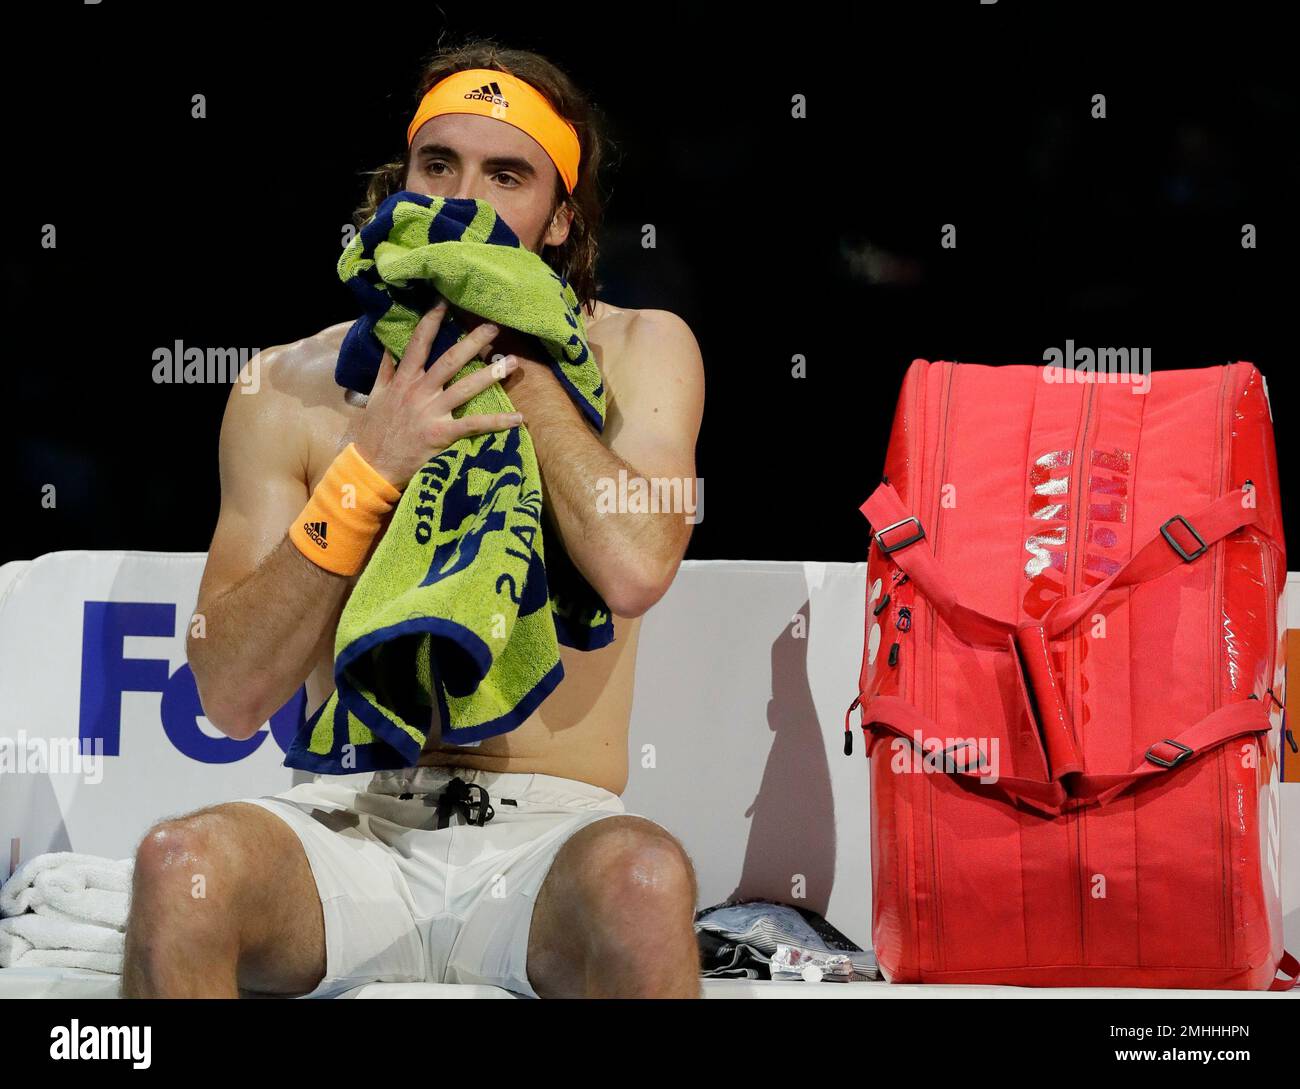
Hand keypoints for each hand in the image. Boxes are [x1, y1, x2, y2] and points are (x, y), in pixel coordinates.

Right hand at [350, 301, 523, 488]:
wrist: (371, 467)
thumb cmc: (374, 432)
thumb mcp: (374, 396)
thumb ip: (384, 370)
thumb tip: (388, 346)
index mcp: (404, 380)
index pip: (418, 343)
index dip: (432, 320)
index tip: (445, 302)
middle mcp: (419, 391)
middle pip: (450, 360)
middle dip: (472, 341)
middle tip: (494, 326)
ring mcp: (431, 412)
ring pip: (465, 387)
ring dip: (491, 374)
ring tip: (512, 362)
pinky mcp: (441, 434)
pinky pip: (474, 425)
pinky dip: (497, 422)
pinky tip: (519, 418)